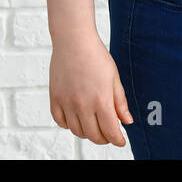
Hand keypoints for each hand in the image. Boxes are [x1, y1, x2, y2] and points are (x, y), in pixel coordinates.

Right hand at [50, 31, 133, 145]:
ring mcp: (67, 103)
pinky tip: (77, 118)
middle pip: (93, 135)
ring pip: (77, 131)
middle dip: (104, 138)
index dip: (117, 140)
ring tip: (94, 124)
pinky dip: (69, 125)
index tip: (121, 141)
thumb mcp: (114, 78)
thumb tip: (127, 122)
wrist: (74, 40)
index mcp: (101, 100)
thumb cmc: (96, 56)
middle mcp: (83, 105)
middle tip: (109, 134)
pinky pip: (60, 122)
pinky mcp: (54, 99)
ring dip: (87, 132)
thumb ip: (120, 102)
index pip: (110, 131)